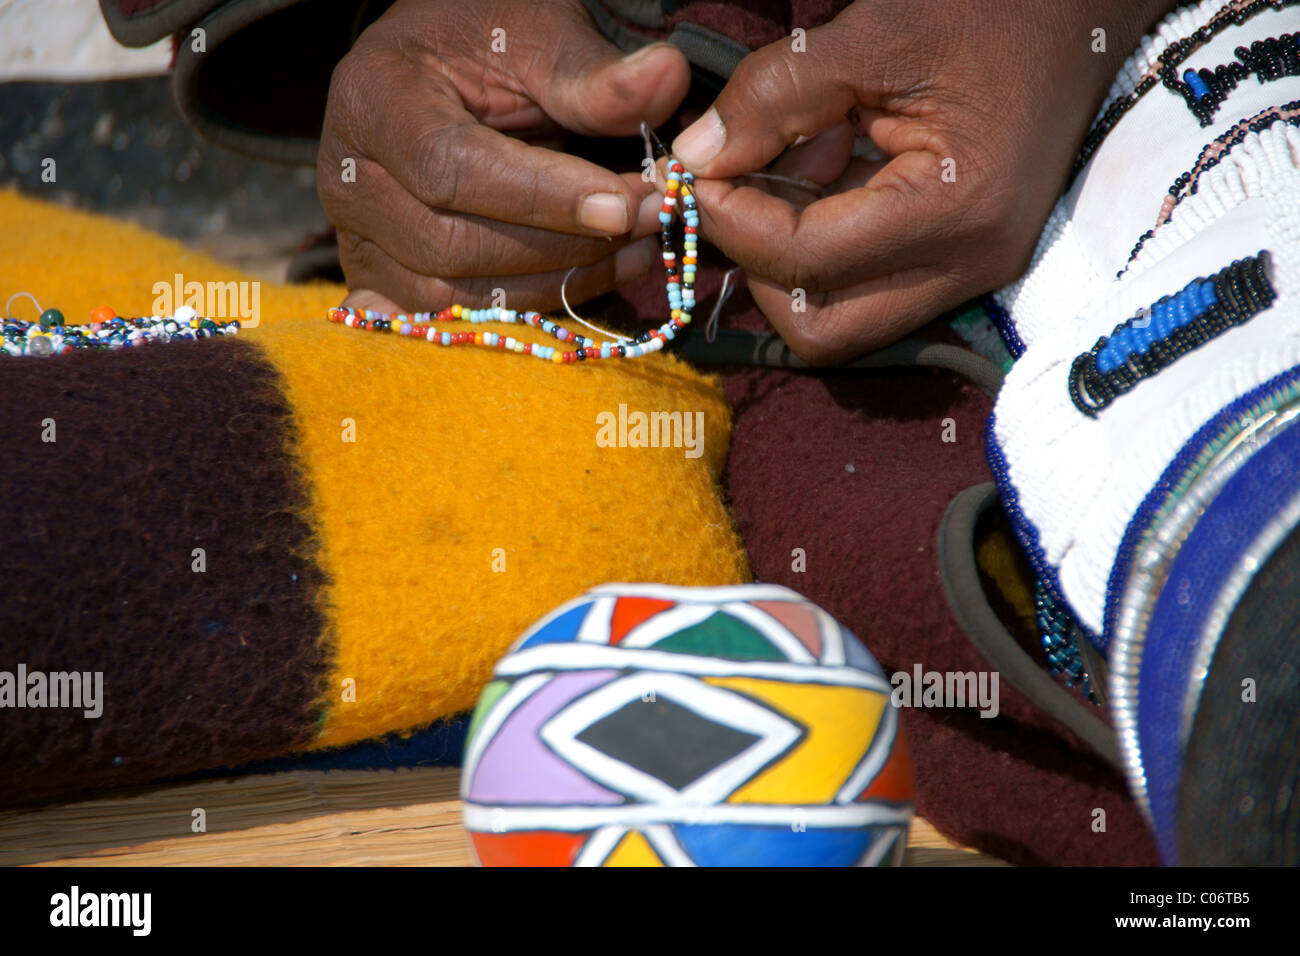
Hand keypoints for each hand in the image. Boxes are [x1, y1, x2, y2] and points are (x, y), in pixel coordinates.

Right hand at [318, 0, 690, 312]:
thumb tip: (665, 80)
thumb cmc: (488, 40)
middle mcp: (347, 176)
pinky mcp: (380, 276)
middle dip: (561, 247)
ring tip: (635, 252)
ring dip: (556, 286)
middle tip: (646, 223)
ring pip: (454, 295)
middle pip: (450, 245)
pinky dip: (528, 307)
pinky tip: (588, 278)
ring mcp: (357, 236)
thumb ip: (594, 75)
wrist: (442, 65)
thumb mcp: (541, 34)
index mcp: (374, 98)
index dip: (542, 198)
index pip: (450, 168)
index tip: (626, 204)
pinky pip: (454, 317)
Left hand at [672, 0, 1179, 363]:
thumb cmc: (995, 2)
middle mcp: (969, 265)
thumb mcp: (876, 30)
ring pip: (844, 319)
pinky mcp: (964, 258)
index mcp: (954, 212)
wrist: (1087, 2)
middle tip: (737, 190)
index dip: (733, 220)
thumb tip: (694, 158)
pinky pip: (869, 284)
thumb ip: (775, 96)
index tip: (697, 169)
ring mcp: (972, 270)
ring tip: (795, 161)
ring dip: (790, 258)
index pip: (806, 263)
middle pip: (824, 332)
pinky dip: (824, 242)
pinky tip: (827, 164)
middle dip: (759, 269)